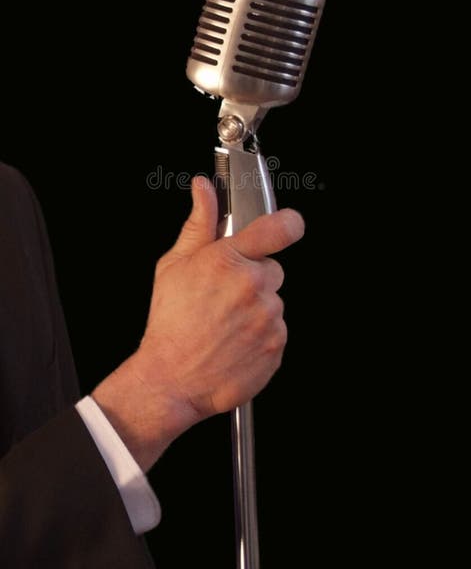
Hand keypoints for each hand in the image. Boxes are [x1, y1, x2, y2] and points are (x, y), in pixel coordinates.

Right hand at [92, 177, 303, 470]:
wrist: (171, 379)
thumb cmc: (170, 322)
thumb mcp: (175, 265)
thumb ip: (199, 223)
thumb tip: (204, 189)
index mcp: (228, 260)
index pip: (279, 227)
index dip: (288, 223)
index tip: (287, 225)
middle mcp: (253, 286)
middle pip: (273, 269)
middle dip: (254, 277)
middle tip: (225, 294)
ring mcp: (268, 318)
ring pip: (273, 302)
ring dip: (256, 308)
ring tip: (226, 322)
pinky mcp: (276, 345)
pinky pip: (276, 330)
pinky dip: (260, 335)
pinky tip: (234, 340)